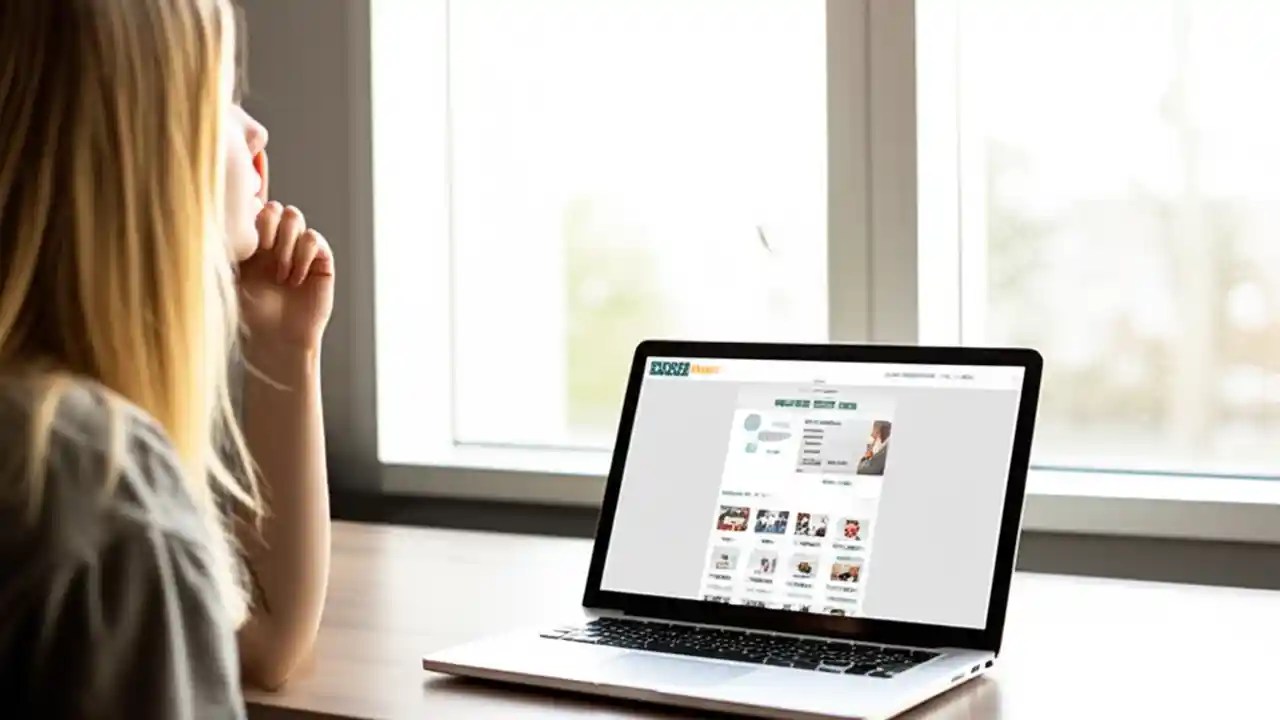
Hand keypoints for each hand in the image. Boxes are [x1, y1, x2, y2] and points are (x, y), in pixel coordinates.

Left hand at [238, 202, 334, 352]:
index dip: (249, 215)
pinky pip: (314, 239)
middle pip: (275, 207)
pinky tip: (295, 279)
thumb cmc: (249, 315)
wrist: (276, 341)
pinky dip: (303, 255)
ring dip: (285, 242)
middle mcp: (276, 243)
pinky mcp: (320, 261)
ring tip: (280, 273)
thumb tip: (217, 216)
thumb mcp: (229, 277)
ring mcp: (299, 250)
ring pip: (294, 216)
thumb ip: (226, 248)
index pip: (253, 208)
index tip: (244, 242)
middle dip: (267, 226)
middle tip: (261, 252)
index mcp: (251, 242)